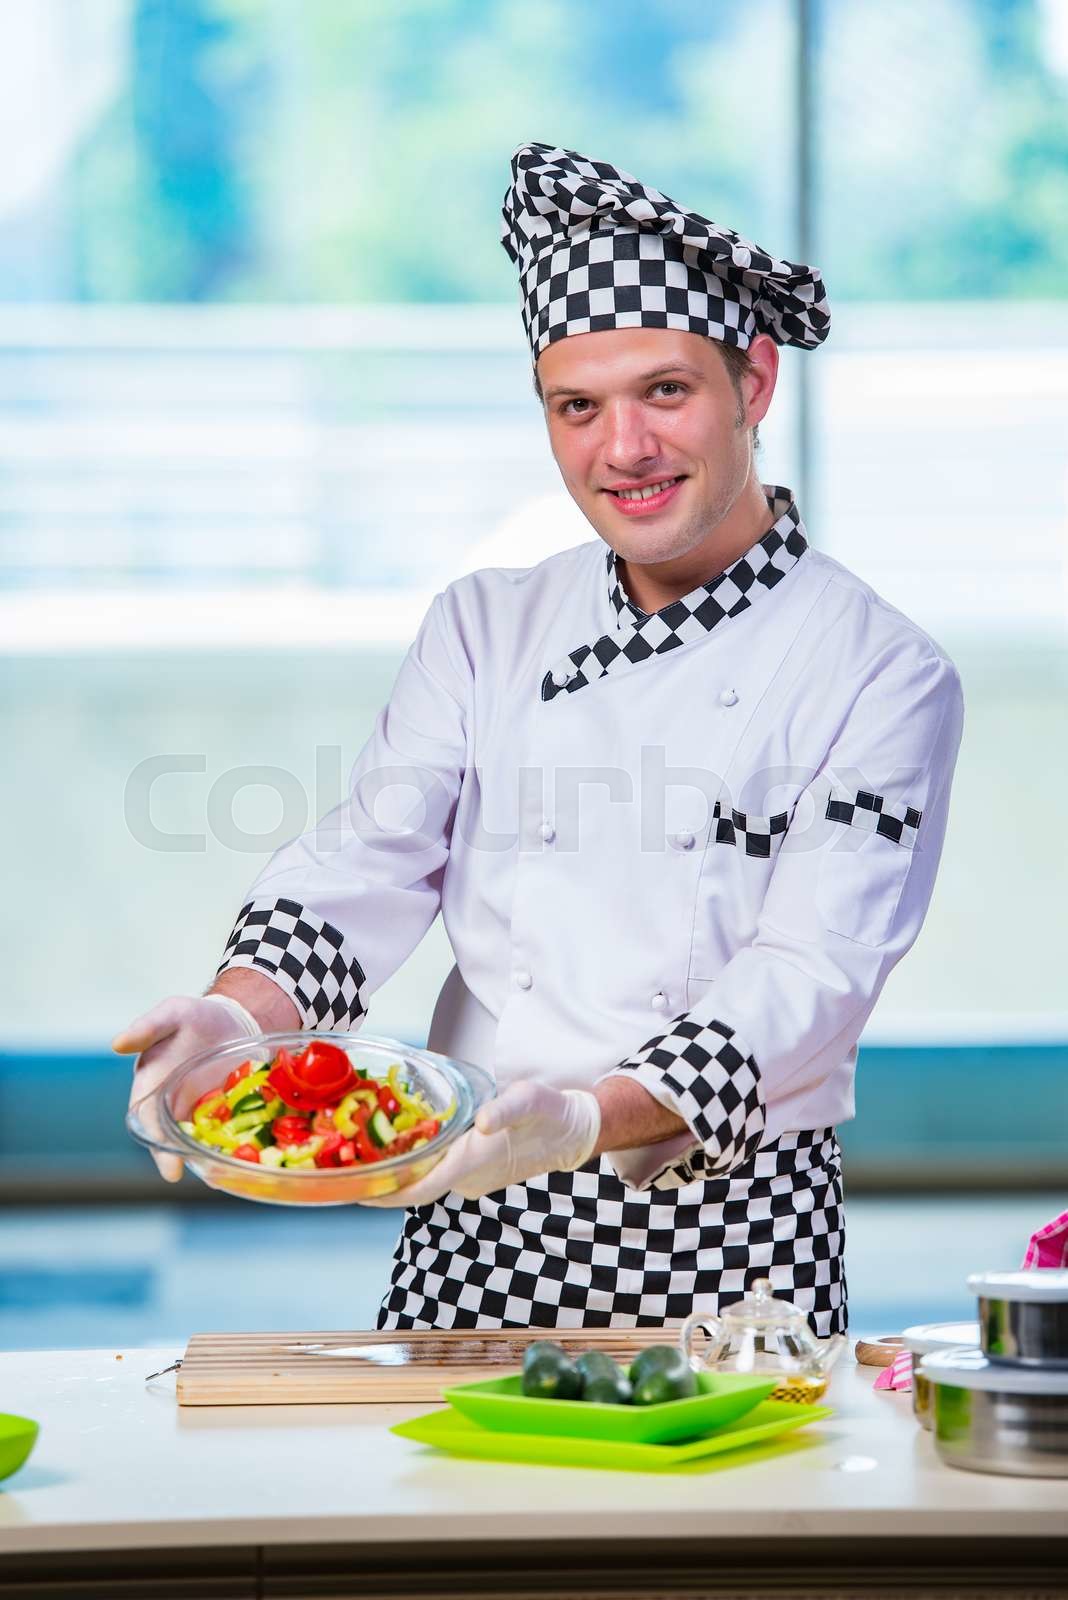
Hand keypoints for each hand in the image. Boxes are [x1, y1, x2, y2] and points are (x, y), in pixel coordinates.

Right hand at [113, 994, 258, 1181]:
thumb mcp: (171, 1014)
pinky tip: (253, 1158)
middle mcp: (174, 1104)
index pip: (150, 1121)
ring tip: (230, 1177)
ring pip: (201, 1141)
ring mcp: (202, 1111)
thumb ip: (146, 1028)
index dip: (159, 1145)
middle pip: (173, 1140)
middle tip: (208, 1179)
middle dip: (187, 1161)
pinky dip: (239, 1144)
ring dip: (213, 1158)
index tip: (170, 1169)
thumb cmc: (192, 1017)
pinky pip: (230, 1132)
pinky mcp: (227, 1111)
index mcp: (153, 1086)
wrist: (229, 1018)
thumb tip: (118, 1044)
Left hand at [361, 1080, 600, 1207]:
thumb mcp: (528, 1099)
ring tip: (363, 1152)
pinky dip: (415, 1165)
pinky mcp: (476, 1174)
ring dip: (397, 1172)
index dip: (385, 1193)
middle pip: (414, 1187)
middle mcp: (468, 1178)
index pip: (420, 1188)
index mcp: (473, 1162)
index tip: (355, 1190)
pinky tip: (400, 1146)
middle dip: (380, 1180)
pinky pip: (437, 1174)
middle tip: (346, 1162)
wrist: (573, 1131)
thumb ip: (505, 1109)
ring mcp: (472, 1180)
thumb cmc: (549, 1112)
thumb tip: (484, 1122)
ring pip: (425, 1181)